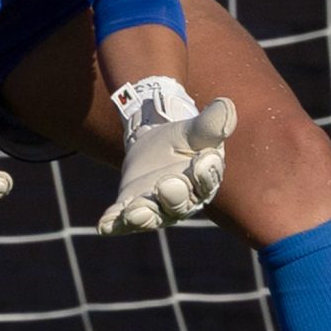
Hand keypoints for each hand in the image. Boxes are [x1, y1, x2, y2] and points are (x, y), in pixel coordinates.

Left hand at [98, 77, 236, 234]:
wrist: (155, 142)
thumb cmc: (184, 139)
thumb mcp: (195, 129)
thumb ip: (210, 122)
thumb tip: (226, 104)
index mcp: (204, 181)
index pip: (207, 180)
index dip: (206, 172)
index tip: (206, 159)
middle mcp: (184, 201)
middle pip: (179, 203)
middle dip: (173, 195)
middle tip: (167, 185)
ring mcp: (156, 207)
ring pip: (152, 215)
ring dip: (142, 215)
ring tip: (133, 212)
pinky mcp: (131, 206)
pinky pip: (123, 219)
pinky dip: (115, 223)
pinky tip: (104, 226)